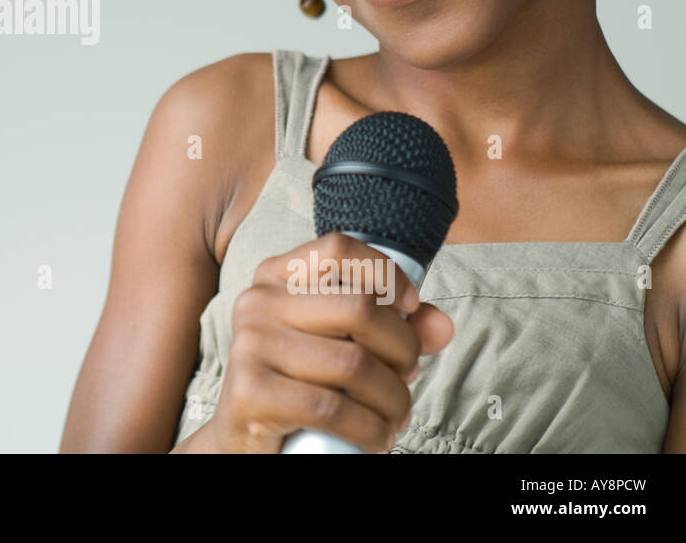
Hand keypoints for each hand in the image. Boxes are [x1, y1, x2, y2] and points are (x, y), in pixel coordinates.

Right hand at [206, 232, 454, 452]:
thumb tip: (441, 325)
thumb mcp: (341, 343)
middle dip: (402, 348)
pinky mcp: (250, 393)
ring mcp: (250, 346)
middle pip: (359, 308)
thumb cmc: (300, 382)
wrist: (244, 436)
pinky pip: (333, 408)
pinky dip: (370, 429)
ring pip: (353, 364)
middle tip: (408, 375)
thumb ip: (391, 327)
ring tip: (396, 414)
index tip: (411, 308)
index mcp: (275, 277)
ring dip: (393, 398)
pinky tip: (377, 437)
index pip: (338, 248)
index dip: (386, 274)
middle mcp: (257, 303)